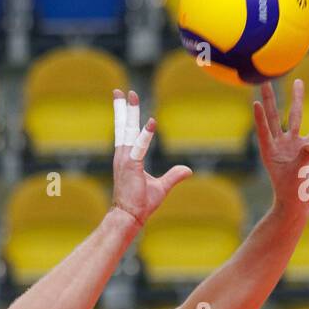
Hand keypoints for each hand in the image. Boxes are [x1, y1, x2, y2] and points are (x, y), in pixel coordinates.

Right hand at [111, 89, 192, 228]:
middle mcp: (122, 156)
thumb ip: (174, 176)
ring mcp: (124, 160)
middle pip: (122, 127)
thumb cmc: (141, 204)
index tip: (126, 100)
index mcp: (127, 158)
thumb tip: (188, 170)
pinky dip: (145, 134)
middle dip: (123, 108)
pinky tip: (151, 122)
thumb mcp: (161, 187)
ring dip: (129, 112)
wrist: (129, 217)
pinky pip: (139, 147)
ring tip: (130, 95)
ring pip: (126, 131)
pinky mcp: (130, 166)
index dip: (126, 117)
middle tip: (120, 91)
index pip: (125, 133)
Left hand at [252, 78, 308, 213]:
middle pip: (274, 115)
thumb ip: (302, 159)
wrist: (298, 200)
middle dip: (270, 98)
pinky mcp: (308, 147)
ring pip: (296, 117)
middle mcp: (280, 143)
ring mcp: (294, 143)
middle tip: (264, 80)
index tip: (255, 102)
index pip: (263, 129)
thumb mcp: (295, 175)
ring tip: (298, 82)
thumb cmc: (292, 190)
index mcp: (270, 151)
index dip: (260, 117)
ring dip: (297, 100)